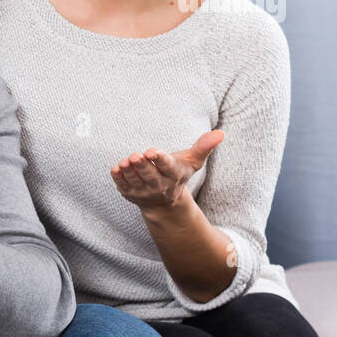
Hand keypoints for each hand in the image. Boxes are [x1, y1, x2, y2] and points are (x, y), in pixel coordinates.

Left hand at [110, 129, 224, 212]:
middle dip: (142, 166)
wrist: (164, 203)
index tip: (152, 151)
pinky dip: (118, 179)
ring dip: (128, 172)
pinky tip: (115, 169)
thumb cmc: (177, 173)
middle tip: (135, 155)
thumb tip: (220, 133)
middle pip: (150, 176)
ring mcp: (143, 192)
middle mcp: (159, 185)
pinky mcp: (130, 194)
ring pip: (135, 181)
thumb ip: (203, 147)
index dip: (160, 159)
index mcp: (173, 175)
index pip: (167, 167)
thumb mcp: (192, 162)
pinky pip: (123, 186)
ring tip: (124, 162)